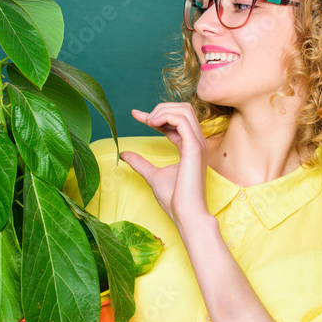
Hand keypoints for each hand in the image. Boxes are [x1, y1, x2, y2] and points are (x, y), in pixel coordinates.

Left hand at [119, 103, 210, 228]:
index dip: (156, 114)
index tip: (135, 115)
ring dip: (162, 110)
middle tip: (142, 118)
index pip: (175, 121)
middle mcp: (196, 142)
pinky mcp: (194, 147)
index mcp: (190, 147)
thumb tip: (124, 153)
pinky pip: (182, 120)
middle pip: (183, 109)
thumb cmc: (174, 199)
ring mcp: (197, 143)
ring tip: (147, 121)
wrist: (186, 214)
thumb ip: (140, 163)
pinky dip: (165, 116)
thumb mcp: (152, 175)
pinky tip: (151, 123)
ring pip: (184, 110)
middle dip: (161, 107)